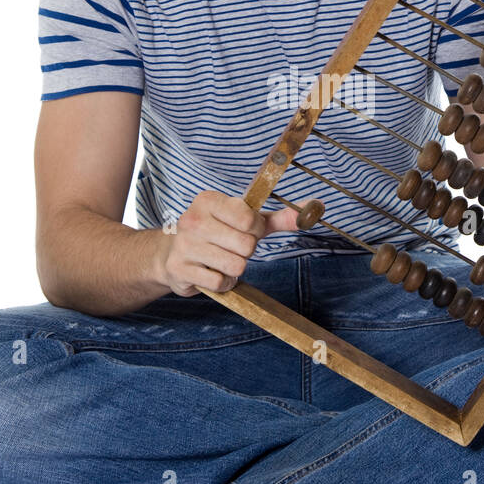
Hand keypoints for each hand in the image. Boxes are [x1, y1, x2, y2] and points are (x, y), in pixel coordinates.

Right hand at [162, 191, 300, 296]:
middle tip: (231, 247)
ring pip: (236, 266)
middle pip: (246, 246)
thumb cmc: (217, 233)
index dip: (256, 230)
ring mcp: (184, 245)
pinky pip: (220, 283)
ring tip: (221, 260)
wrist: (173, 254)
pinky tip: (212, 272)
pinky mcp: (180, 269)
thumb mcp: (245, 221)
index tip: (246, 230)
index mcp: (208, 200)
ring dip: (235, 269)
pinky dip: (223, 283)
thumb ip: (277, 218)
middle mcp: (192, 220)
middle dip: (245, 252)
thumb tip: (311, 209)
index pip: (250, 220)